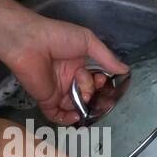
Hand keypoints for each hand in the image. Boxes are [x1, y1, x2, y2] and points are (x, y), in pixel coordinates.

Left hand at [0, 14, 128, 123]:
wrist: (31, 42)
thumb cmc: (58, 37)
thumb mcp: (88, 41)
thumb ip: (106, 57)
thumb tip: (125, 69)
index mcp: (77, 64)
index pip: (93, 80)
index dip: (100, 83)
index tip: (103, 81)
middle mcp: (67, 79)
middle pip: (86, 95)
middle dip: (92, 94)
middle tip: (92, 89)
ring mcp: (57, 91)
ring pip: (74, 106)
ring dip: (82, 105)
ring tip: (85, 99)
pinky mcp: (46, 100)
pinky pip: (57, 115)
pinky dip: (67, 119)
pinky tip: (76, 116)